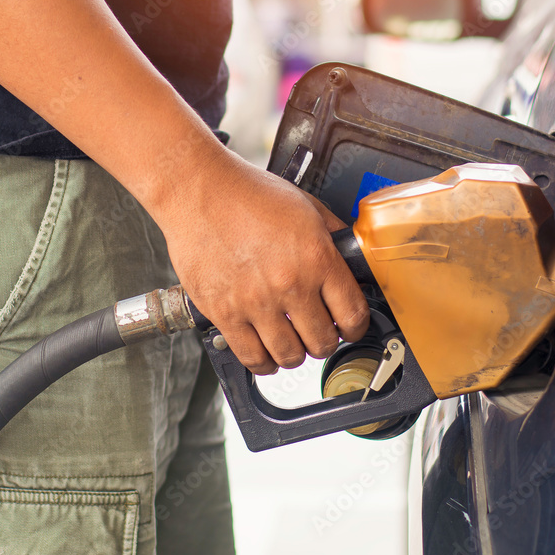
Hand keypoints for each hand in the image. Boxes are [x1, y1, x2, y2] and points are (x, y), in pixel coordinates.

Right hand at [156, 153, 369, 374]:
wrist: (199, 191)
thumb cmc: (248, 193)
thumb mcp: (306, 206)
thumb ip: (333, 234)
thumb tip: (352, 256)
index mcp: (316, 258)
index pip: (352, 315)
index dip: (355, 328)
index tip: (349, 328)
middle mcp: (289, 285)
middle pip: (322, 342)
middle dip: (325, 341)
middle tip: (318, 333)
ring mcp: (255, 303)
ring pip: (289, 356)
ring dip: (295, 355)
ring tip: (291, 343)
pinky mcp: (224, 313)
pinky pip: (251, 357)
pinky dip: (264, 363)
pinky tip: (266, 354)